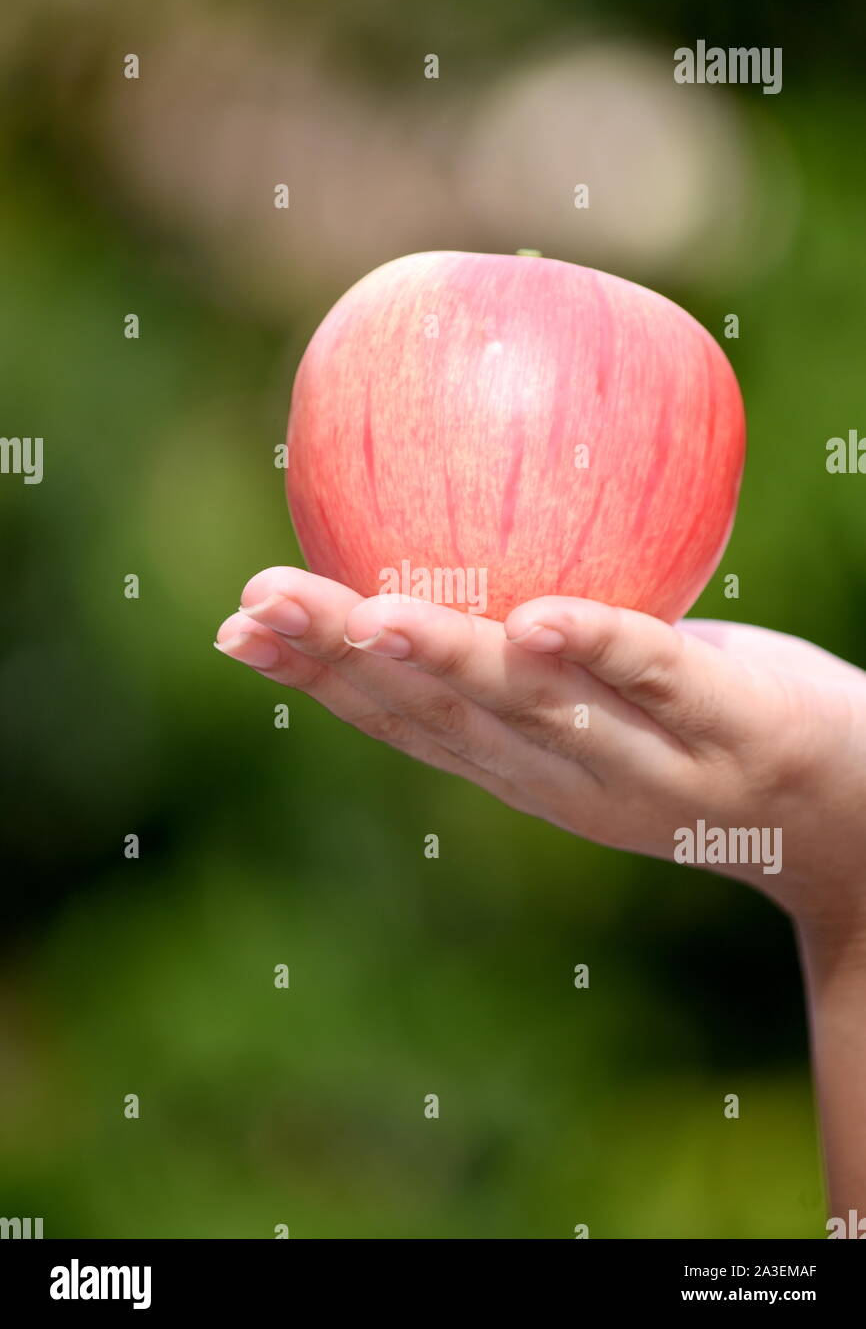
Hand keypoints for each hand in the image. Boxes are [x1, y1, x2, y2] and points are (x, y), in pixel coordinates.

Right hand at [215, 566, 865, 933]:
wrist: (850, 815)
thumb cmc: (714, 721)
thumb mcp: (610, 692)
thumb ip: (539, 642)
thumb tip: (464, 544)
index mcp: (525, 765)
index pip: (403, 720)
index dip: (316, 678)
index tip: (238, 627)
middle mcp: (569, 778)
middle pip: (443, 719)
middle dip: (344, 664)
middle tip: (260, 607)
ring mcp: (652, 763)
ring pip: (536, 708)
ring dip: (449, 663)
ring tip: (372, 614)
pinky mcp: (735, 734)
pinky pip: (662, 683)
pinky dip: (600, 651)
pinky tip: (540, 620)